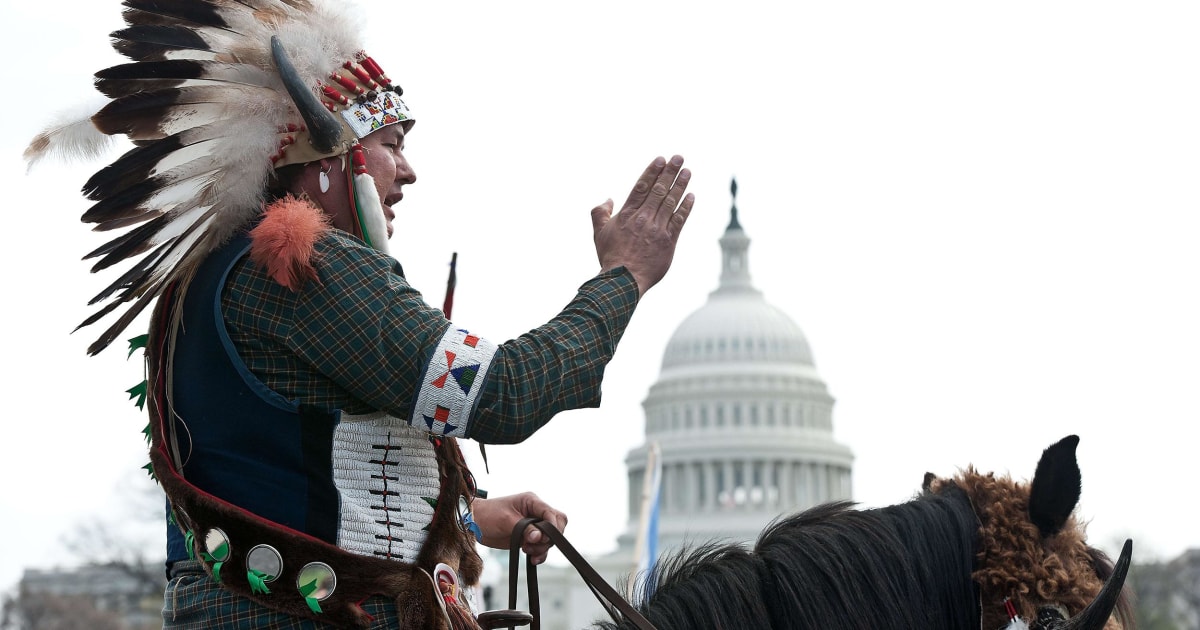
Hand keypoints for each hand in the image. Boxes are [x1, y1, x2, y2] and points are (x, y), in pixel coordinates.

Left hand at [470, 492, 567, 564]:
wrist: (475, 525)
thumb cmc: (488, 516)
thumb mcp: (506, 520)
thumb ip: (525, 528)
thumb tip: (539, 536)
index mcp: (532, 501)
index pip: (552, 513)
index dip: (552, 526)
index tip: (543, 537)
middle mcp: (535, 512)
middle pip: (556, 526)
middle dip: (548, 538)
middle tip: (533, 544)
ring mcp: (533, 525)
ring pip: (549, 539)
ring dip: (542, 548)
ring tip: (527, 550)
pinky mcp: (528, 537)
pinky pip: (541, 547)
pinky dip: (540, 554)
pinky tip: (532, 559)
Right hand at [591, 155, 695, 296]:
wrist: (623, 280)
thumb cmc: (610, 257)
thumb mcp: (598, 232)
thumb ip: (600, 213)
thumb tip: (608, 198)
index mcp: (627, 214)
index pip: (641, 187)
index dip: (652, 171)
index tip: (661, 159)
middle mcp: (643, 218)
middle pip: (658, 190)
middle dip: (669, 172)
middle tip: (679, 157)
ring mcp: (657, 229)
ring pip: (670, 202)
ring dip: (680, 185)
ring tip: (687, 171)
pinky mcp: (668, 241)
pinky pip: (679, 220)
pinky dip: (686, 207)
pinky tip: (691, 196)